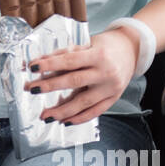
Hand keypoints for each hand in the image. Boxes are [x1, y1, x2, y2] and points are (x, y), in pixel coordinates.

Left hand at [23, 30, 138, 125]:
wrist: (132, 49)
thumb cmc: (106, 45)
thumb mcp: (87, 44)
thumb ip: (65, 54)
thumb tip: (40, 62)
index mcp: (98, 55)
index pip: (69, 60)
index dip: (50, 64)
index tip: (32, 67)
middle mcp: (105, 72)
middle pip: (74, 81)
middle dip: (50, 86)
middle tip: (32, 89)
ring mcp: (110, 88)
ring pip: (84, 102)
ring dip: (62, 110)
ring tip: (45, 115)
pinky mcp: (113, 98)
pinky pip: (95, 112)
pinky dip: (79, 118)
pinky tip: (65, 121)